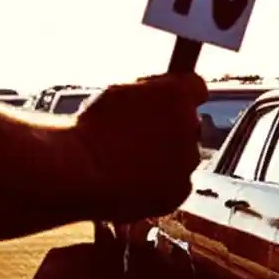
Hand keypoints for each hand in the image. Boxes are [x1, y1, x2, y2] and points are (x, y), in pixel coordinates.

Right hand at [71, 71, 207, 221]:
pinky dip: (159, 186)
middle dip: (171, 130)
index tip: (167, 103)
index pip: (196, 88)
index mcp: (176, 95)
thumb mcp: (119, 95)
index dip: (180, 96)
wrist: (81, 171)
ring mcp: (188, 161)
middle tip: (138, 137)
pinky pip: (174, 185)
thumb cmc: (91, 130)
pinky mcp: (180, 191)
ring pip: (182, 158)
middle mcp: (191, 126)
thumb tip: (155, 99)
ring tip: (127, 164)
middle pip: (189, 125)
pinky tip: (132, 184)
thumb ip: (147, 95)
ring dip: (164, 159)